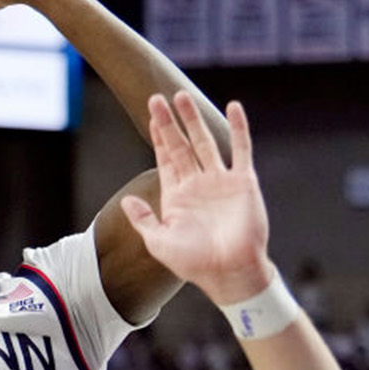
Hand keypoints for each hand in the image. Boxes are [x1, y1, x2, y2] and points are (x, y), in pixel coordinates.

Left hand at [120, 93, 275, 304]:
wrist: (231, 273)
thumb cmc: (195, 263)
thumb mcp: (159, 242)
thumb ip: (142, 220)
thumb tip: (125, 200)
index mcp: (177, 195)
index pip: (165, 158)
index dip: (158, 137)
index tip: (151, 115)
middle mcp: (198, 184)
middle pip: (181, 145)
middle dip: (169, 122)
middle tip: (157, 98)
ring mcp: (220, 181)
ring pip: (206, 141)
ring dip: (194, 120)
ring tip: (183, 96)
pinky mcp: (243, 182)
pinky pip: (241, 149)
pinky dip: (238, 128)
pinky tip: (233, 106)